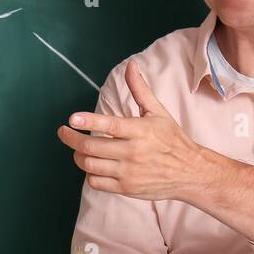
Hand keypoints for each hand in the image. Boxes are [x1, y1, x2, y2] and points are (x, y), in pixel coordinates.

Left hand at [56, 59, 206, 201]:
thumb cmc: (172, 140)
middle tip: (63, 131)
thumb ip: (140, 90)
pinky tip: (92, 165)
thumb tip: (130, 65)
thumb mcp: (158, 112)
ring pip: (90, 165)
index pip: (110, 125)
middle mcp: (133, 152)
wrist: (190, 173)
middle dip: (70, 138)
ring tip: (77, 148)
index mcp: (141, 131)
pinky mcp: (126, 188)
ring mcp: (129, 173)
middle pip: (91, 147)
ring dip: (78, 156)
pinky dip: (89, 173)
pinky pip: (96, 182)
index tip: (72, 119)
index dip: (89, 121)